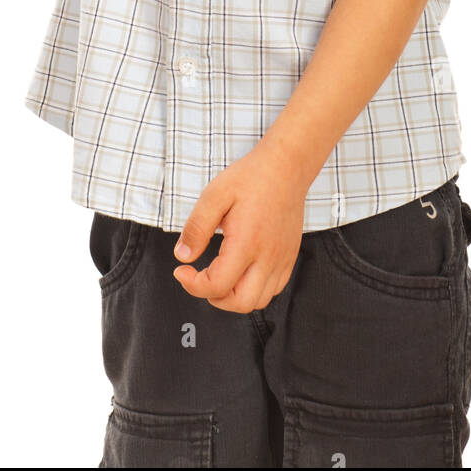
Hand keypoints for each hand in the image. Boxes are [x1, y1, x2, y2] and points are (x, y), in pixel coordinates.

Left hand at [172, 140, 308, 312]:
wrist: (286, 167)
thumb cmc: (251, 178)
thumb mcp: (215, 195)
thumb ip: (197, 227)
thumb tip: (182, 256)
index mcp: (247, 243)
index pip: (217, 286)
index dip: (192, 285)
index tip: (181, 270)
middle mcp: (268, 257)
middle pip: (240, 303)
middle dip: (214, 297)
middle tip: (200, 277)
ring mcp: (282, 260)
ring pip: (259, 301)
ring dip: (234, 296)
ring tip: (219, 274)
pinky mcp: (289, 258)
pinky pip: (273, 289)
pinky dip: (253, 289)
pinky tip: (240, 270)